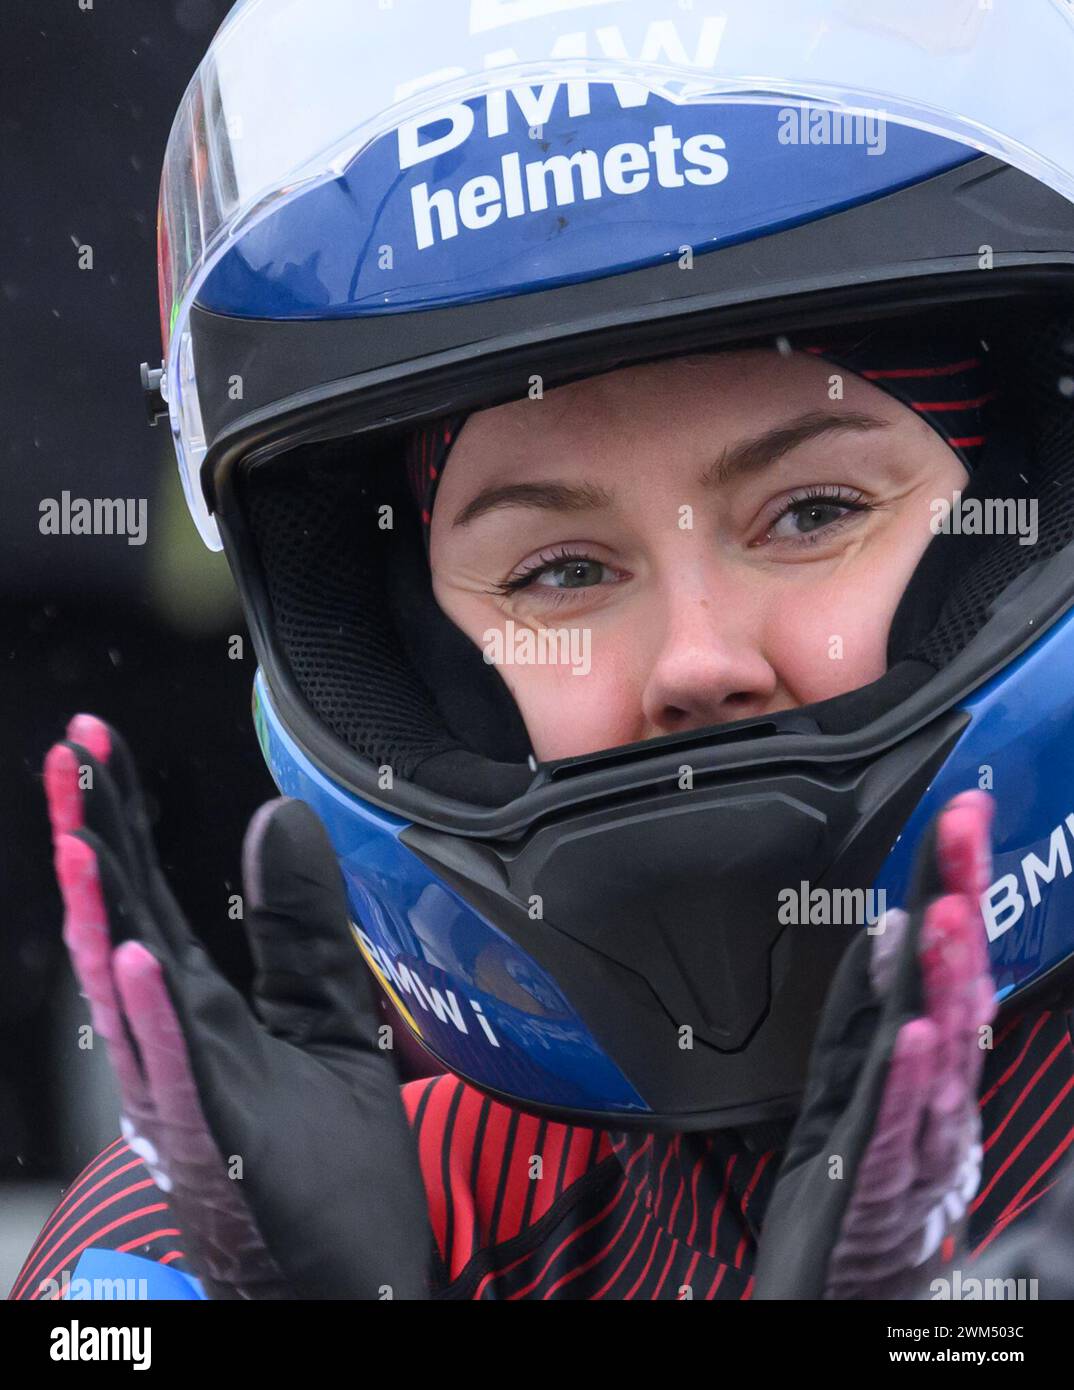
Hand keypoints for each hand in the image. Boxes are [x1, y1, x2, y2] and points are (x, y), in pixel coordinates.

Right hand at [44, 714, 431, 1299]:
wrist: (357, 1279)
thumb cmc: (330, 1161)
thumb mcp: (329, 1013)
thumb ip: (301, 921)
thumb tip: (279, 811)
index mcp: (194, 1011)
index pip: (147, 896)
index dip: (118, 819)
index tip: (94, 741)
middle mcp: (172, 1048)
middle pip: (119, 928)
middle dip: (93, 840)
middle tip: (71, 754)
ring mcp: (183, 1099)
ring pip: (124, 998)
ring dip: (101, 916)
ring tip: (84, 838)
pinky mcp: (215, 1146)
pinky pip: (175, 1074)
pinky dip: (152, 1017)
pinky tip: (138, 955)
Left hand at [753, 790, 996, 1299]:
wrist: (848, 1281)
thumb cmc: (862, 1173)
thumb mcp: (862, 1070)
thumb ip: (873, 1001)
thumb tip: (889, 926)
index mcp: (931, 1055)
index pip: (947, 955)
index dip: (955, 882)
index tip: (961, 813)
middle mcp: (940, 1087)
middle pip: (957, 987)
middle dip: (960, 905)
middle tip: (963, 834)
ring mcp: (923, 1136)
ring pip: (943, 1053)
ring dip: (943, 983)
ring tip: (941, 920)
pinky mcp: (887, 1182)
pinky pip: (901, 1127)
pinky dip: (909, 1082)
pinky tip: (915, 1037)